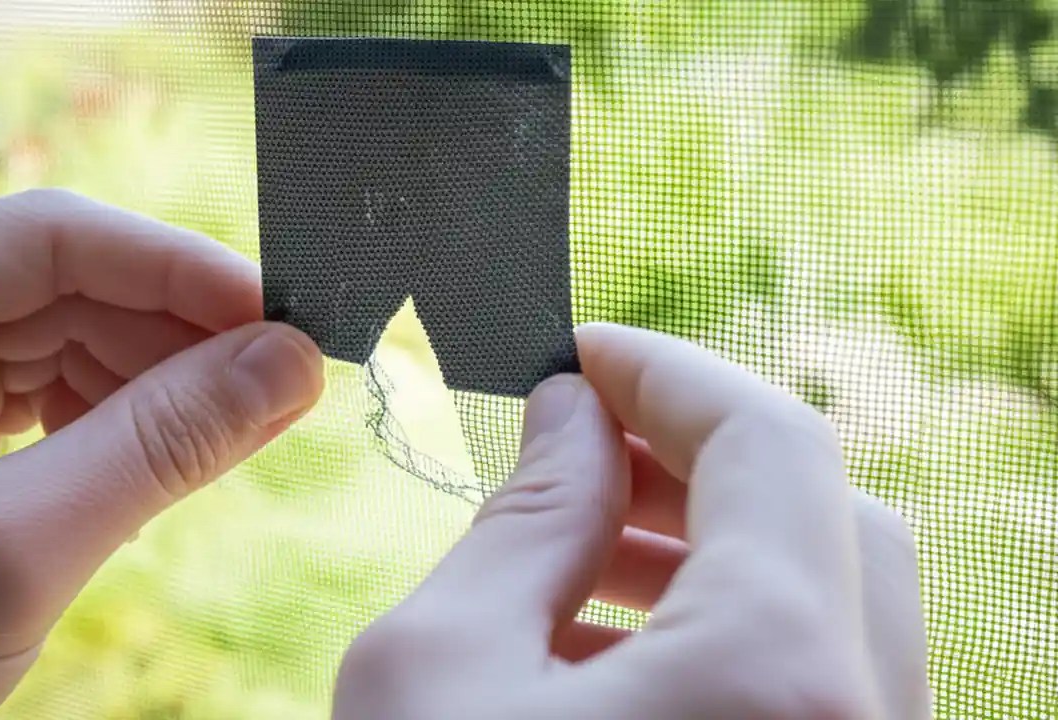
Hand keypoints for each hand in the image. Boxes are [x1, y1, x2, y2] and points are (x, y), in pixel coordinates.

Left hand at [0, 190, 323, 718]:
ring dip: (152, 385)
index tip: (281, 319)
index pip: (45, 239)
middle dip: (176, 338)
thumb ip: (162, 444)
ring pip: (58, 340)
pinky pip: (37, 395)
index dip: (177, 268)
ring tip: (226, 436)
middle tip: (279, 389)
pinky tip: (154, 466)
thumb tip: (290, 363)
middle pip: (60, 287)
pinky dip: (109, 427)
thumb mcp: (15, 551)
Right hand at [334, 323, 929, 719]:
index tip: (576, 358)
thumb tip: (570, 414)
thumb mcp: (437, 664)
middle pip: (825, 515)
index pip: (768, 441)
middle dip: (693, 457)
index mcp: (776, 671)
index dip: (663, 372)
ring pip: (830, 610)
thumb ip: (527, 516)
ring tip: (580, 553)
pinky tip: (607, 654)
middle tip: (580, 444)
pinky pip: (815, 691)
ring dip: (710, 549)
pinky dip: (727, 639)